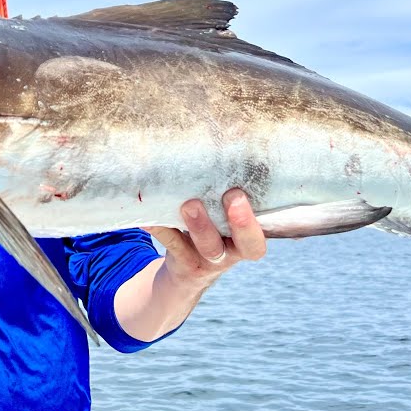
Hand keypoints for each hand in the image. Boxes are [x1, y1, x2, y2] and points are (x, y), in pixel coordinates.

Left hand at [145, 187, 266, 290]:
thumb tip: (226, 141)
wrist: (186, 269)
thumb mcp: (222, 215)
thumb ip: (225, 191)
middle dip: (241, 222)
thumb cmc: (210, 226)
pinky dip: (161, 229)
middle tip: (233, 195)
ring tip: (190, 205)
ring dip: (201, 225)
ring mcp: (209, 258)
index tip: (242, 193)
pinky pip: (173, 244)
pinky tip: (149, 218)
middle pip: (246, 244)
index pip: (261, 235)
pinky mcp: (184, 260)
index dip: (255, 220)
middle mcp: (233, 251)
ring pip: (209, 246)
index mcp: (247, 238)